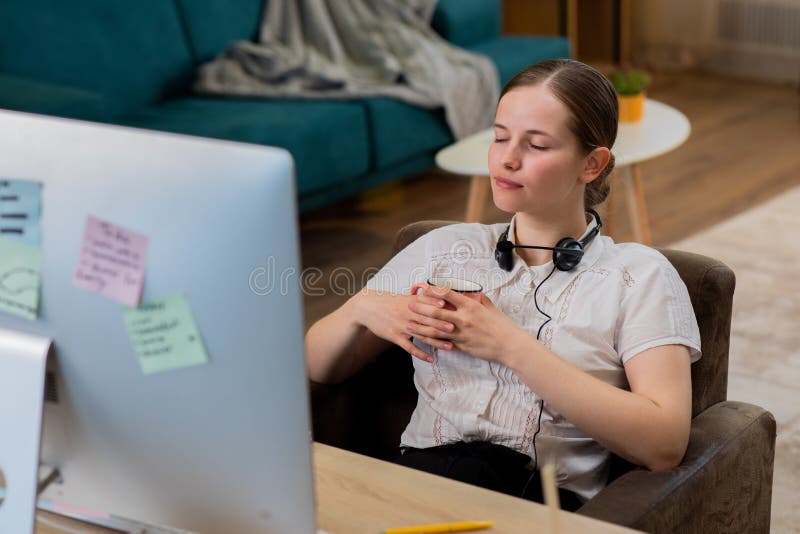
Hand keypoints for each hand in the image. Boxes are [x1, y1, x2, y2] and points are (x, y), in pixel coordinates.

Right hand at [352, 289, 455, 362]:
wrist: (367, 308)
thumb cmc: (389, 302)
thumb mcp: (405, 297)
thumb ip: (423, 298)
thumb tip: (444, 298)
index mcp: (411, 301)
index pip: (428, 304)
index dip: (441, 307)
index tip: (454, 309)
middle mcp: (407, 313)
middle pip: (427, 320)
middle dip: (442, 325)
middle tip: (457, 330)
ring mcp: (401, 326)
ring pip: (421, 334)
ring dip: (436, 341)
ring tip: (450, 347)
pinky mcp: (395, 337)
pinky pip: (409, 347)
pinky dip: (420, 353)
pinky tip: (430, 359)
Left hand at [407, 286, 523, 363]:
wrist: (509, 345)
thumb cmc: (502, 326)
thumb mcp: (491, 307)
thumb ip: (478, 300)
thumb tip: (470, 293)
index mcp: (471, 306)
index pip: (448, 294)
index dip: (434, 290)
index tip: (423, 288)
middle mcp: (463, 319)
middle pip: (436, 311)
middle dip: (421, 308)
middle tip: (409, 305)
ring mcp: (461, 333)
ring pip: (435, 329)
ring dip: (420, 326)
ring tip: (408, 324)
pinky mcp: (461, 345)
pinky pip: (443, 342)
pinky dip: (431, 340)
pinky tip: (421, 339)